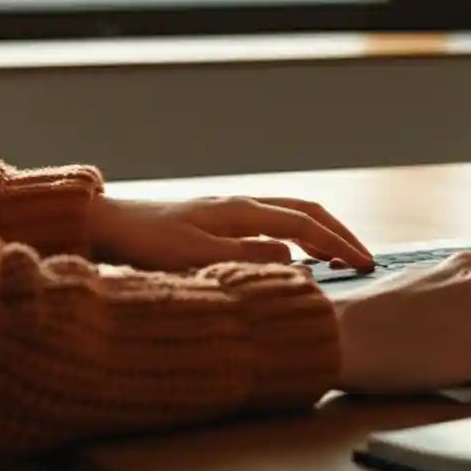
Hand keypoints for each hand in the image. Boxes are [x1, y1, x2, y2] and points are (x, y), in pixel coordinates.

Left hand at [85, 195, 373, 271]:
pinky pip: (273, 221)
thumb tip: (294, 257)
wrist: (105, 224)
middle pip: (306, 210)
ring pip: (291, 213)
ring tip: (339, 257)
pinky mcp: (217, 219)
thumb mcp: (196, 256)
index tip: (364, 266)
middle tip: (365, 258)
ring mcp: (229, 210)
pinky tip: (295, 253)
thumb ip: (246, 256)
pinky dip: (298, 234)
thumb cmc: (145, 244)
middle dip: (339, 233)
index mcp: (241, 211)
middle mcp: (241, 204)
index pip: (305, 225)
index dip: (338, 244)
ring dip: (321, 233)